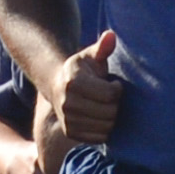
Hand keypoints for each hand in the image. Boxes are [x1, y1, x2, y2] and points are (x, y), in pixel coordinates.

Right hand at [49, 28, 128, 142]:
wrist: (57, 86)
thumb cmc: (81, 69)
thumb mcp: (90, 55)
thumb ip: (102, 47)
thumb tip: (111, 35)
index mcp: (73, 82)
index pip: (111, 94)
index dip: (117, 88)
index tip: (113, 82)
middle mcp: (67, 103)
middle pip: (110, 112)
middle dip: (116, 104)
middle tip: (110, 96)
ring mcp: (68, 120)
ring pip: (106, 126)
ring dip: (111, 117)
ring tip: (105, 106)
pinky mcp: (70, 133)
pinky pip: (100, 138)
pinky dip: (105, 129)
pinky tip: (100, 117)